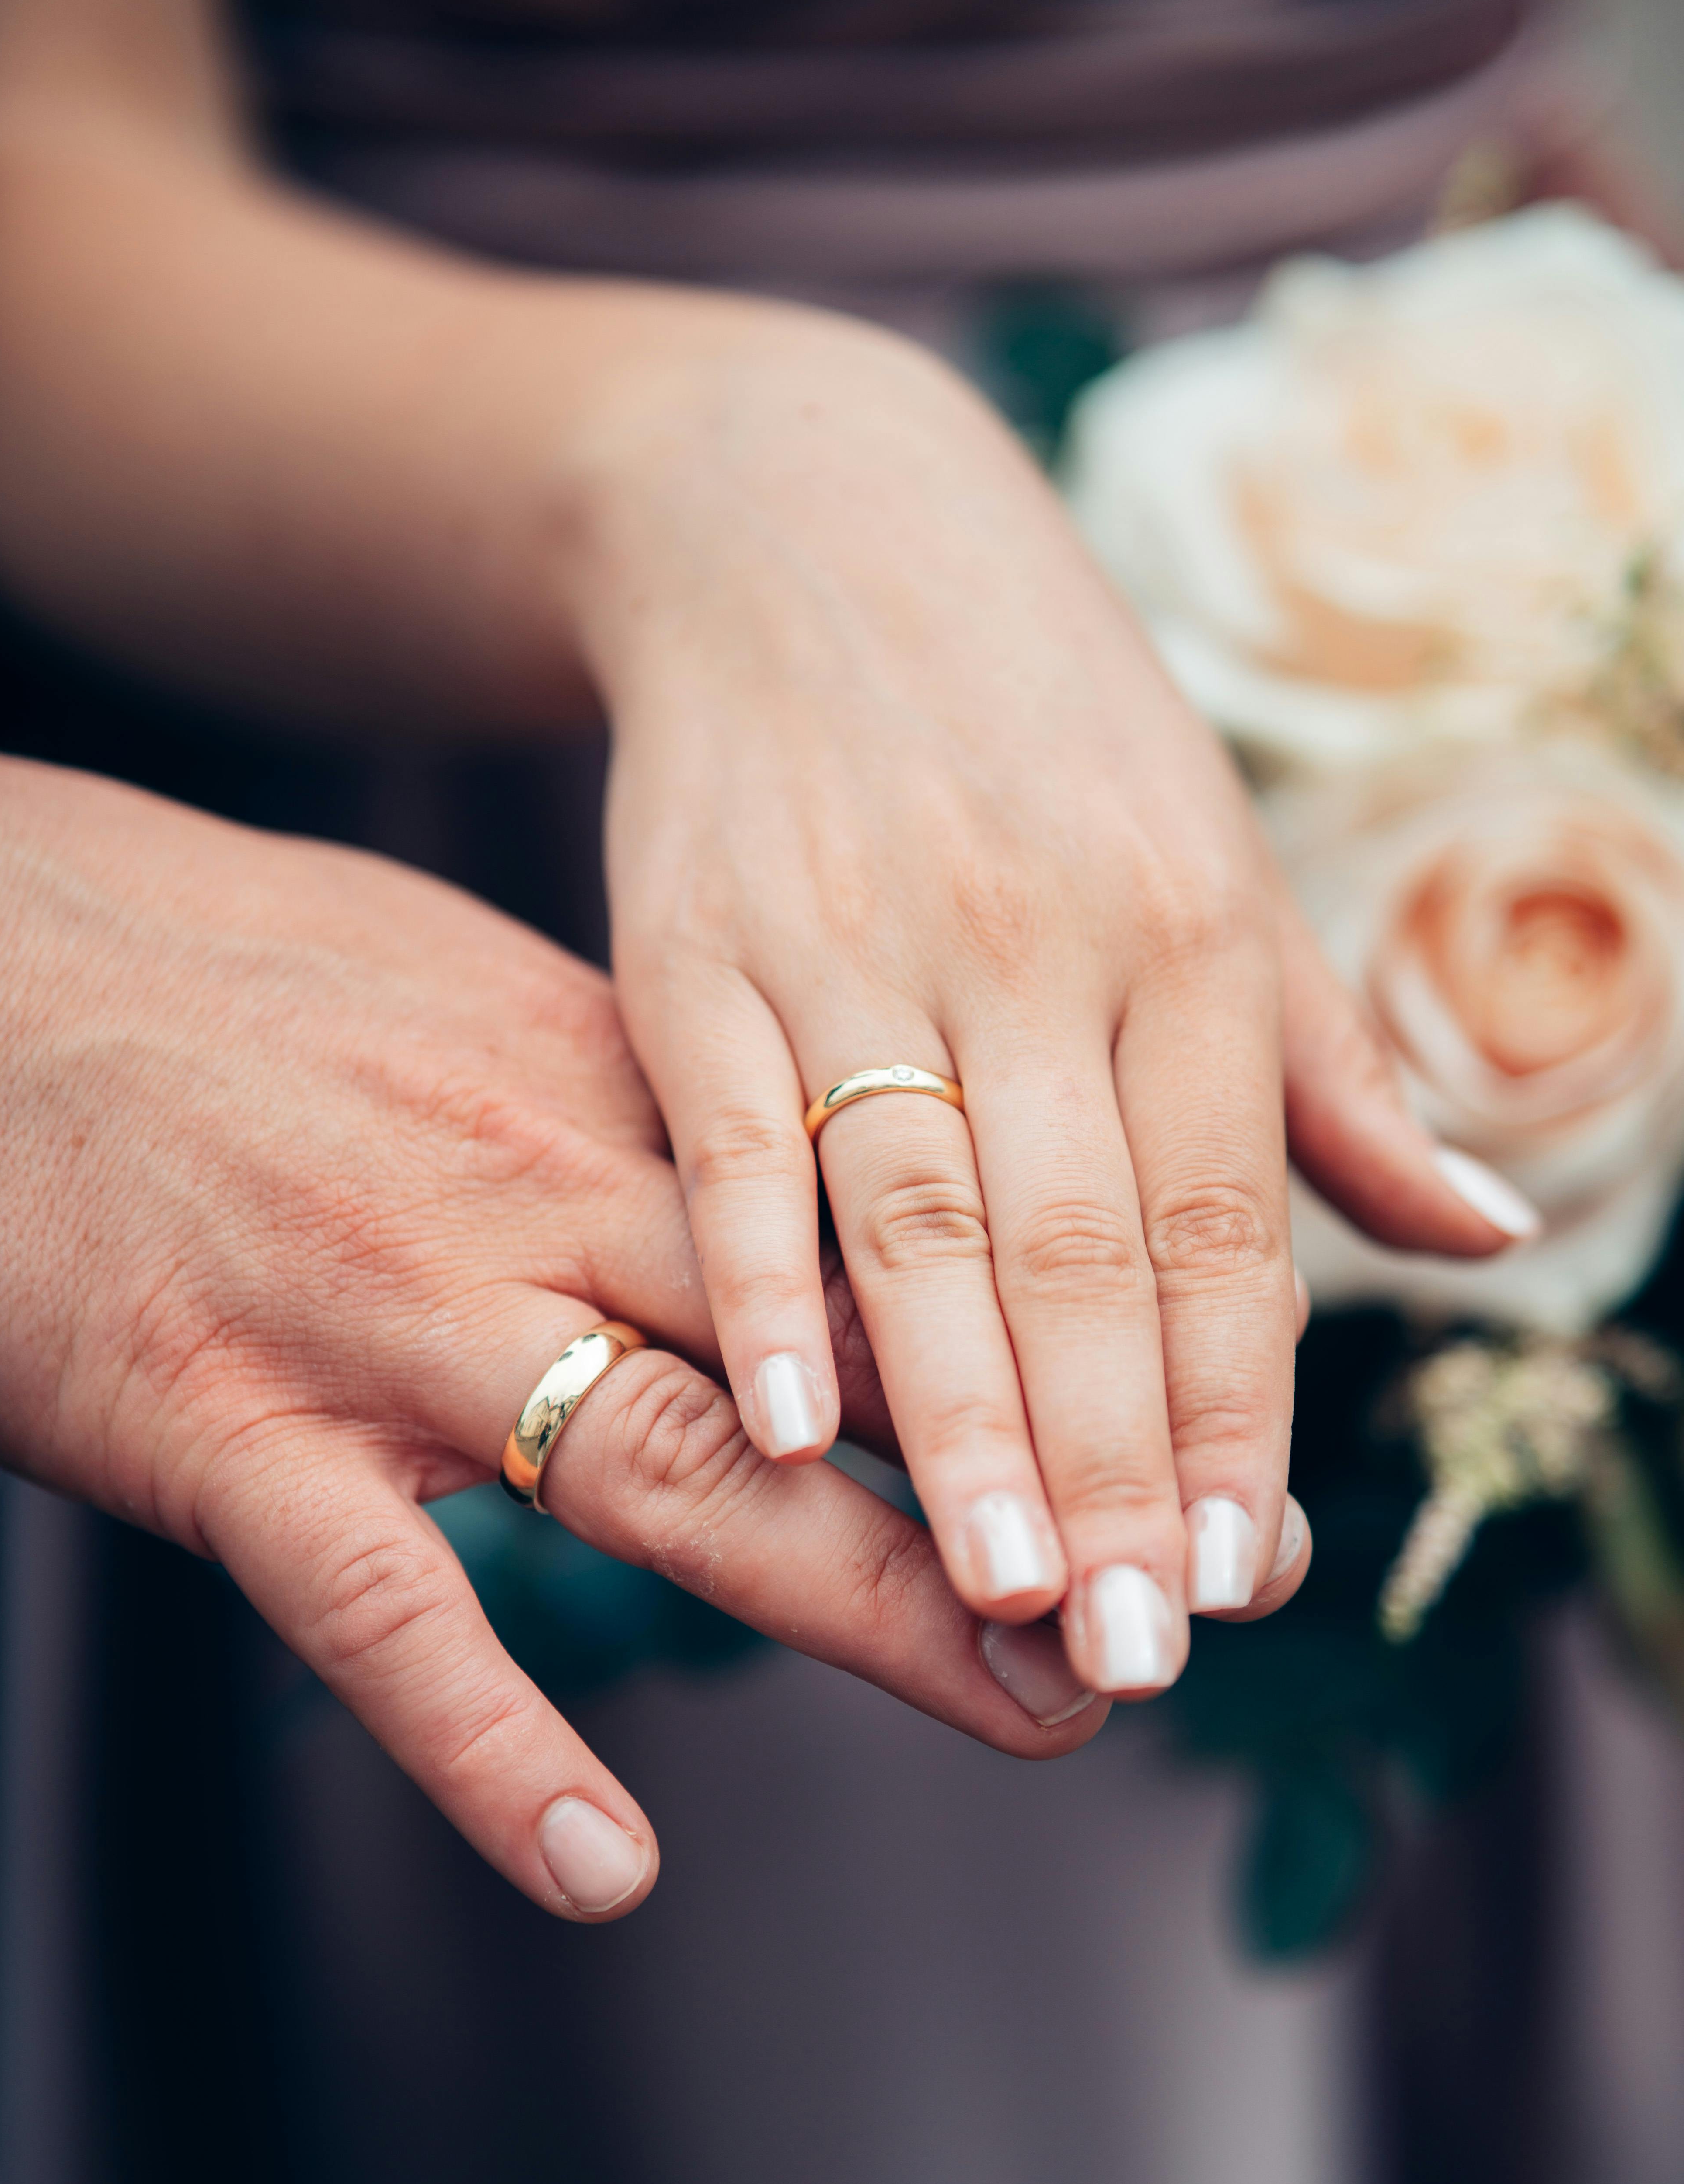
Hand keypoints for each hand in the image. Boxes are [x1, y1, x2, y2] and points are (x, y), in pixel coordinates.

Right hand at [0, 751, 1112, 1919]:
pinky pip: (382, 1606)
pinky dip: (488, 1739)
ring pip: (668, 1470)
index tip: (1188, 1431)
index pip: (873, 1228)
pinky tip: (598, 1862)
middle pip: (824, 1356)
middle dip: (1019, 1486)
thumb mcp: (481, 1002)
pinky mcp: (229, 1426)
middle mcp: (532, 1198)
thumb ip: (644, 1100)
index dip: (1046, 1337)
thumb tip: (795, 1173)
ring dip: (861, 1601)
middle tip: (1176, 1602)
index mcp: (607, 1092)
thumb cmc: (235, 982)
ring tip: (1028, 1707)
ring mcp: (387, 1322)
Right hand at [568, 312, 1520, 1691]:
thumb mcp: (1216, 864)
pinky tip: (788, 1419)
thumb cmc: (1047, 734)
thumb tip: (1484, 1232)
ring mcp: (859, 938)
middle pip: (1082, 1247)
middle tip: (1124, 1652)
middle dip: (1112, 1461)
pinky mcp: (698, 937)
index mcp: (1186, 937)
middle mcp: (1038, 942)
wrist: (814, 531)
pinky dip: (760, 1274)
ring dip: (963, 1413)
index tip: (1235, 1583)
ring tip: (997, 1587)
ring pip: (922, 1212)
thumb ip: (1331, 1074)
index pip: (1225, 1225)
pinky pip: (735, 1129)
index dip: (1237, 1412)